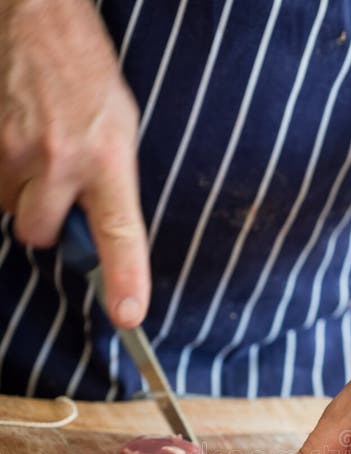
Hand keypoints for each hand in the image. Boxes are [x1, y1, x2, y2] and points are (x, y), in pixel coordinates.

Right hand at [0, 0, 149, 326]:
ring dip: (19, 191)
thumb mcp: (118, 127)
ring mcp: (12, 150)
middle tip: (52, 183)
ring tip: (33, 145)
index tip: (127, 315)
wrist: (32, 13)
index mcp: (107, 156)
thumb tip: (97, 236)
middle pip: (39, 235)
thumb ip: (109, 184)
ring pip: (8, 210)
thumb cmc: (82, 72)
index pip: (120, 231)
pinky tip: (13, 136)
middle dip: (43, 220)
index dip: (125, 278)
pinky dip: (0, 172)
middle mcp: (59, 158)